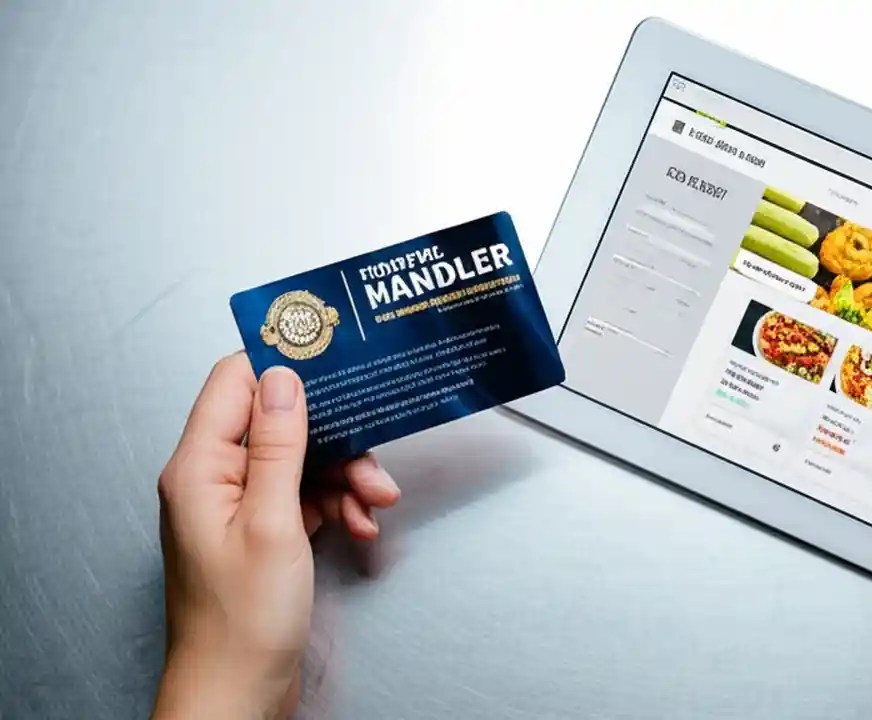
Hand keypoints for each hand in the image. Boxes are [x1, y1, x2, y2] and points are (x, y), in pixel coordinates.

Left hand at [152, 354, 399, 718]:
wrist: (237, 693)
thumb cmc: (241, 623)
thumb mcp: (271, 521)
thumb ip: (277, 445)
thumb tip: (283, 377)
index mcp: (198, 467)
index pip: (235, 382)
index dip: (284, 366)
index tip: (333, 359)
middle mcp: (212, 479)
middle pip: (279, 423)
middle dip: (334, 437)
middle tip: (371, 457)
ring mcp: (237, 505)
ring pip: (301, 461)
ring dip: (344, 477)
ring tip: (374, 503)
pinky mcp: (261, 530)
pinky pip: (304, 496)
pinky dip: (337, 505)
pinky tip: (359, 525)